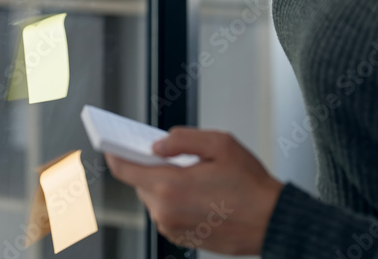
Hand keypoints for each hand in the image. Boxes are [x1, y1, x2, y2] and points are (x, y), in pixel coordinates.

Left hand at [106, 128, 282, 254]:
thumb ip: (182, 139)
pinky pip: (166, 212)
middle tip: (165, 151)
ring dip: (163, 182)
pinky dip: (173, 198)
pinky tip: (195, 190)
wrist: (271, 221)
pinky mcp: (182, 238)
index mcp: (170, 186)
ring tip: (189, 171)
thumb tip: (157, 144)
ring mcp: (172, 228)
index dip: (113, 152)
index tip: (106, 141)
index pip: (124, 169)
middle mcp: (165, 211)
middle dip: (148, 165)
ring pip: (153, 197)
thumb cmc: (249, 183)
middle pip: (139, 181)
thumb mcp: (219, 143)